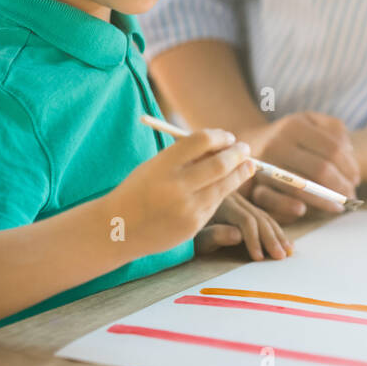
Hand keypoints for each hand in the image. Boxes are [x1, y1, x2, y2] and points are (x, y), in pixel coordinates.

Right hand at [106, 129, 255, 257]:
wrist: (117, 228)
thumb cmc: (138, 190)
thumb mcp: (155, 167)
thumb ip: (184, 157)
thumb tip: (221, 146)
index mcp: (162, 165)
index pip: (201, 141)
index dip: (219, 137)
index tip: (228, 137)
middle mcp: (176, 186)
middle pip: (219, 164)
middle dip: (237, 154)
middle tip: (245, 149)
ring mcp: (186, 208)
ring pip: (224, 185)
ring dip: (240, 173)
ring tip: (248, 165)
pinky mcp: (193, 225)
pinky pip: (214, 204)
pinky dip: (222, 193)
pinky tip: (224, 186)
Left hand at [196, 192, 294, 259]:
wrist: (182, 219)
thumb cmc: (187, 234)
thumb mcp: (196, 237)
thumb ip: (214, 235)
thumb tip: (238, 235)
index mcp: (222, 203)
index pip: (246, 220)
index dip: (254, 239)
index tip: (259, 258)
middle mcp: (234, 198)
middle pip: (259, 217)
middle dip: (271, 238)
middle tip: (281, 257)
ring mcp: (240, 201)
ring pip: (264, 217)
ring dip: (278, 235)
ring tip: (288, 252)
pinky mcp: (245, 207)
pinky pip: (263, 218)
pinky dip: (275, 231)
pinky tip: (285, 242)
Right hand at [235, 111, 359, 222]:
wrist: (252, 142)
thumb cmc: (291, 135)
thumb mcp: (311, 121)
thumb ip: (334, 130)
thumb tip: (348, 152)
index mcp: (295, 126)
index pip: (333, 149)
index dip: (350, 167)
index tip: (357, 178)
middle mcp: (277, 143)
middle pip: (320, 169)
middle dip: (341, 186)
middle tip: (351, 195)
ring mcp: (264, 165)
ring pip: (300, 187)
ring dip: (324, 201)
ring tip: (338, 207)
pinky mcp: (253, 185)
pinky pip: (270, 199)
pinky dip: (287, 206)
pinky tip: (303, 211)